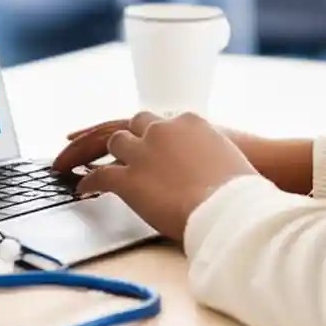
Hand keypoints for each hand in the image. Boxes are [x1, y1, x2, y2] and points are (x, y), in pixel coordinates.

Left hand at [71, 112, 257, 242]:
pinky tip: (82, 189)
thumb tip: (212, 168)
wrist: (234, 205)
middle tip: (106, 143)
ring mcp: (143, 151)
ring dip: (99, 151)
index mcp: (189, 122)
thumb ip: (210, 154)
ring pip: (113, 142)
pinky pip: (100, 175)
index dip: (147, 129)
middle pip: (133, 124)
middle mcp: (162, 129)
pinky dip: (88, 181)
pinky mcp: (129, 178)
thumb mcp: (228, 158)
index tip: (141, 133)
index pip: (161, 120)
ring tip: (84, 160)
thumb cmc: (242, 188)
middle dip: (121, 135)